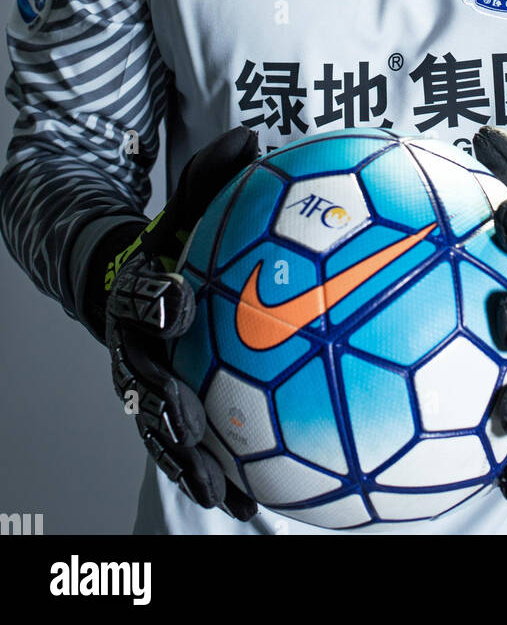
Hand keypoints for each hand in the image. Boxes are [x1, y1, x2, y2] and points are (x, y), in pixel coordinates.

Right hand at [98, 126, 260, 520]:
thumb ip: (210, 178)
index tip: (180, 306)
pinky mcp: (161, 411)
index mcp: (141, 296)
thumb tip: (249, 135)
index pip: (143, 299)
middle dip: (167, 408)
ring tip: (224, 495)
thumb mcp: (181, 207)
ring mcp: (143, 386)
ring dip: (188, 463)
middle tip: (195, 427)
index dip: (158, 303)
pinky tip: (251, 505)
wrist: (121, 283)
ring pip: (160, 430)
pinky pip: (184, 447)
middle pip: (143, 383)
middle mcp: (134, 349)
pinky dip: (210, 474)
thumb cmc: (165, 244)